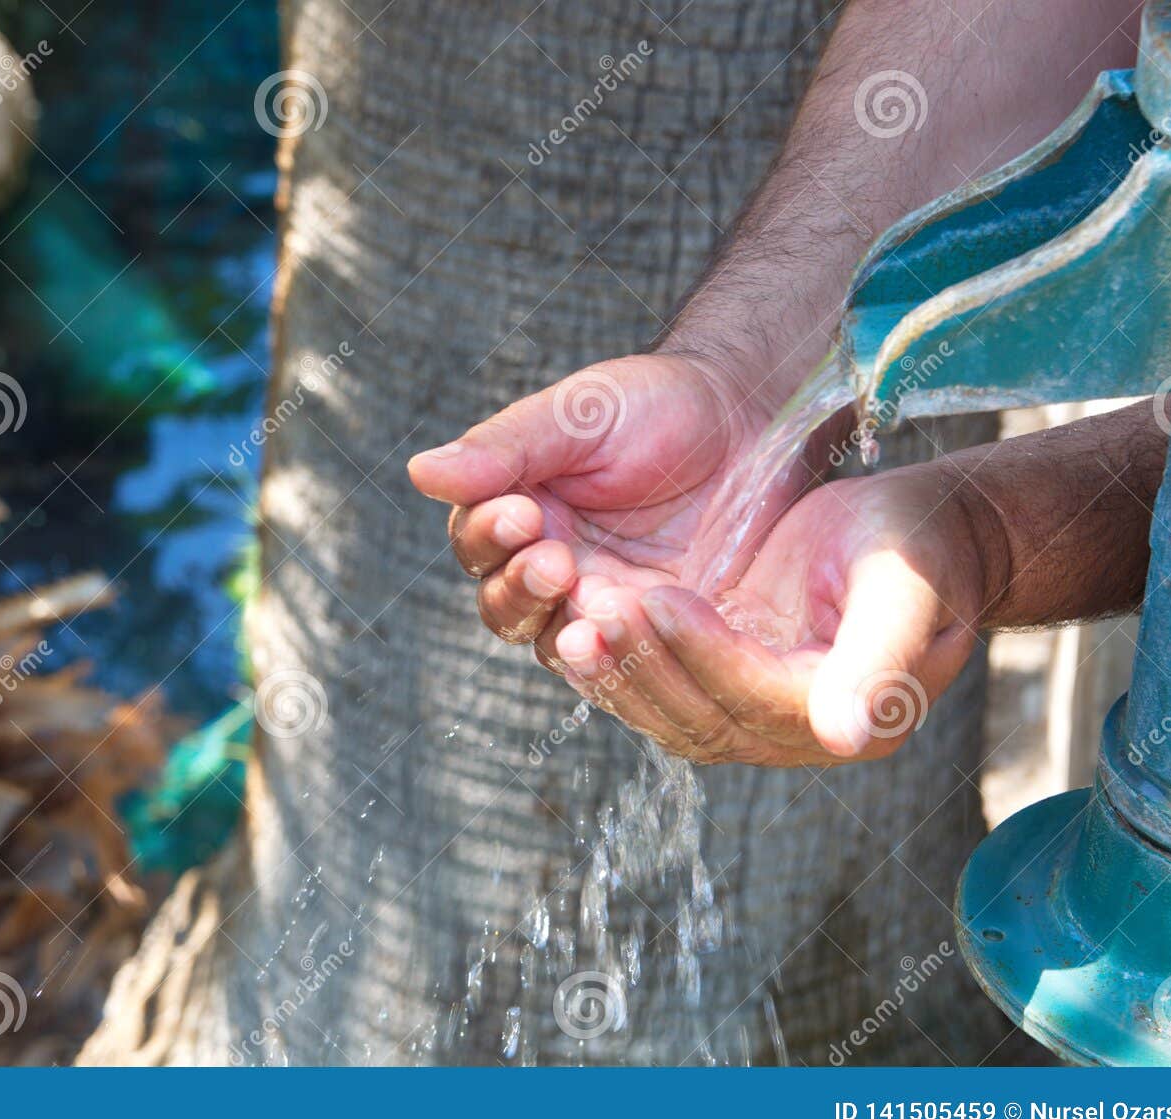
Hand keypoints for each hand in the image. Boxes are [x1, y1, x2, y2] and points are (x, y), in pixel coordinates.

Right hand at [407, 351, 816, 668]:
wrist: (750, 422)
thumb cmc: (658, 405)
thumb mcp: (580, 415)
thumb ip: (504, 447)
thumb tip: (420, 472)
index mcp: (518, 513)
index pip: (476, 546)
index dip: (489, 535)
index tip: (522, 512)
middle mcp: (549, 567)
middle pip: (504, 607)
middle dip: (522, 586)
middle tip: (557, 559)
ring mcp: (601, 606)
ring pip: (552, 642)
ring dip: (563, 624)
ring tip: (592, 599)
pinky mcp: (654, 634)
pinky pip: (620, 661)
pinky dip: (617, 652)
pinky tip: (632, 630)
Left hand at [554, 464, 990, 763]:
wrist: (918, 535)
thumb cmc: (919, 546)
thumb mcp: (905, 585)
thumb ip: (879, 661)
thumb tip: (846, 737)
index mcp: (858, 715)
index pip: (761, 700)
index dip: (708, 655)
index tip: (659, 598)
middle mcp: (804, 732)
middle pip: (706, 721)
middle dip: (646, 665)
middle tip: (591, 610)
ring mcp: (760, 715)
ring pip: (674, 717)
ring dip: (620, 671)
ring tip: (575, 620)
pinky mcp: (726, 687)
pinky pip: (661, 695)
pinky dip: (618, 668)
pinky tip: (572, 630)